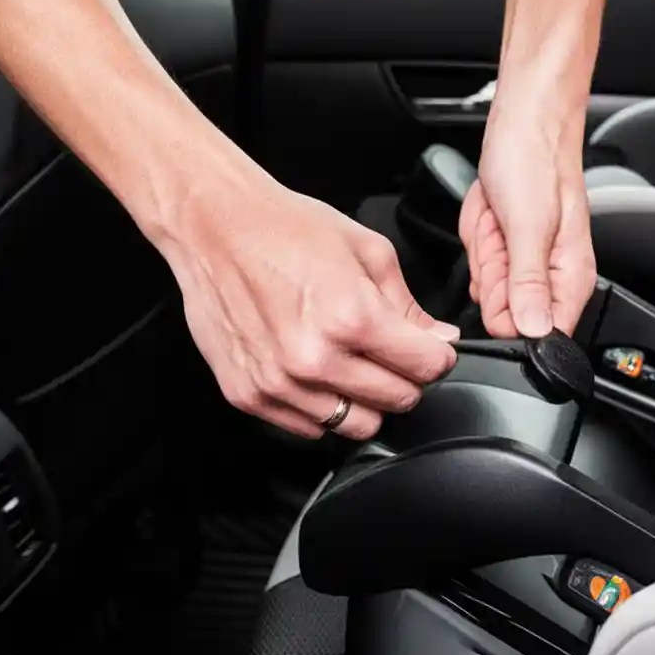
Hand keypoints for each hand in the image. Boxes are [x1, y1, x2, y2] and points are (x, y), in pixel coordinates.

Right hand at [155, 173, 458, 439]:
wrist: (214, 225)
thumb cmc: (286, 229)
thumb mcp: (368, 252)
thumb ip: (408, 305)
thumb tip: (440, 340)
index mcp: (352, 318)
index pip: (428, 368)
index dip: (436, 356)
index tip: (429, 348)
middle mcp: (315, 358)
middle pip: (398, 401)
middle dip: (405, 378)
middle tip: (389, 353)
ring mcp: (279, 383)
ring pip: (356, 425)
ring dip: (364, 400)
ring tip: (349, 363)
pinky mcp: (249, 395)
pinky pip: (309, 429)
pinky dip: (321, 408)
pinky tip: (314, 372)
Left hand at [459, 115, 596, 338]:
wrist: (523, 124)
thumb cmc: (535, 160)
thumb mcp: (530, 224)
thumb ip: (530, 282)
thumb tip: (534, 332)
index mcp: (570, 278)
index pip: (543, 336)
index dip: (514, 319)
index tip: (506, 280)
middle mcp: (550, 277)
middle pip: (508, 316)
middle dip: (493, 278)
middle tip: (503, 239)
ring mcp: (524, 265)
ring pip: (489, 293)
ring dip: (484, 257)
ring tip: (499, 224)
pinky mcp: (504, 253)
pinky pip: (480, 270)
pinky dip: (476, 246)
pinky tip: (490, 222)